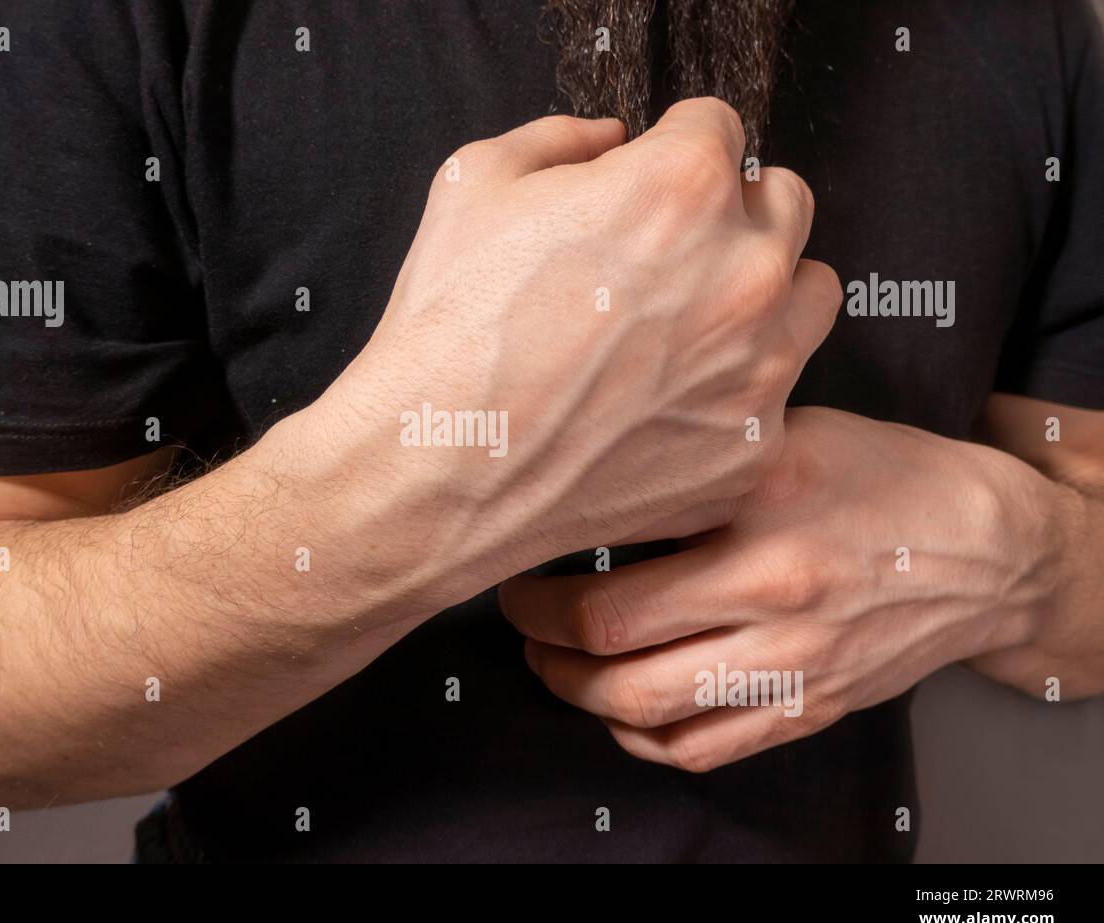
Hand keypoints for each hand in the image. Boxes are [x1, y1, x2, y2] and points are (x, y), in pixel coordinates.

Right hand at [300, 99, 840, 605]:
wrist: (436, 472)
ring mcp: (758, 372)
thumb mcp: (474, 185)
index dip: (673, 150)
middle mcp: (744, 275)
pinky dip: (728, 401)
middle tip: (671, 258)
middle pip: (785, 206)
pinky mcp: (750, 453)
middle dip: (733, 217)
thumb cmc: (451, 334)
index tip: (652, 183)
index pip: (720, 129)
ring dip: (761, 300)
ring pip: (808, 300)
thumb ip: (562, 139)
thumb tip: (609, 142)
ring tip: (681, 333)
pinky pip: (771, 403)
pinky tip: (659, 411)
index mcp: (683, 188)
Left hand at [498, 406, 1064, 771]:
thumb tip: (593, 482)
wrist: (986, 551)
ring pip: (648, 711)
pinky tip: (620, 711)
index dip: (541, 588)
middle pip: (615, 651)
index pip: (614, 581)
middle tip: (521, 615)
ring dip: (579, 692)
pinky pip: (703, 750)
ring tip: (554, 662)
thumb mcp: (787, 436)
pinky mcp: (808, 709)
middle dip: (544, 640)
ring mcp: (791, 666)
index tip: (518, 568)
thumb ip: (698, 464)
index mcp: (760, 517)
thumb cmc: (881, 477)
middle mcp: (772, 599)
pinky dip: (643, 739)